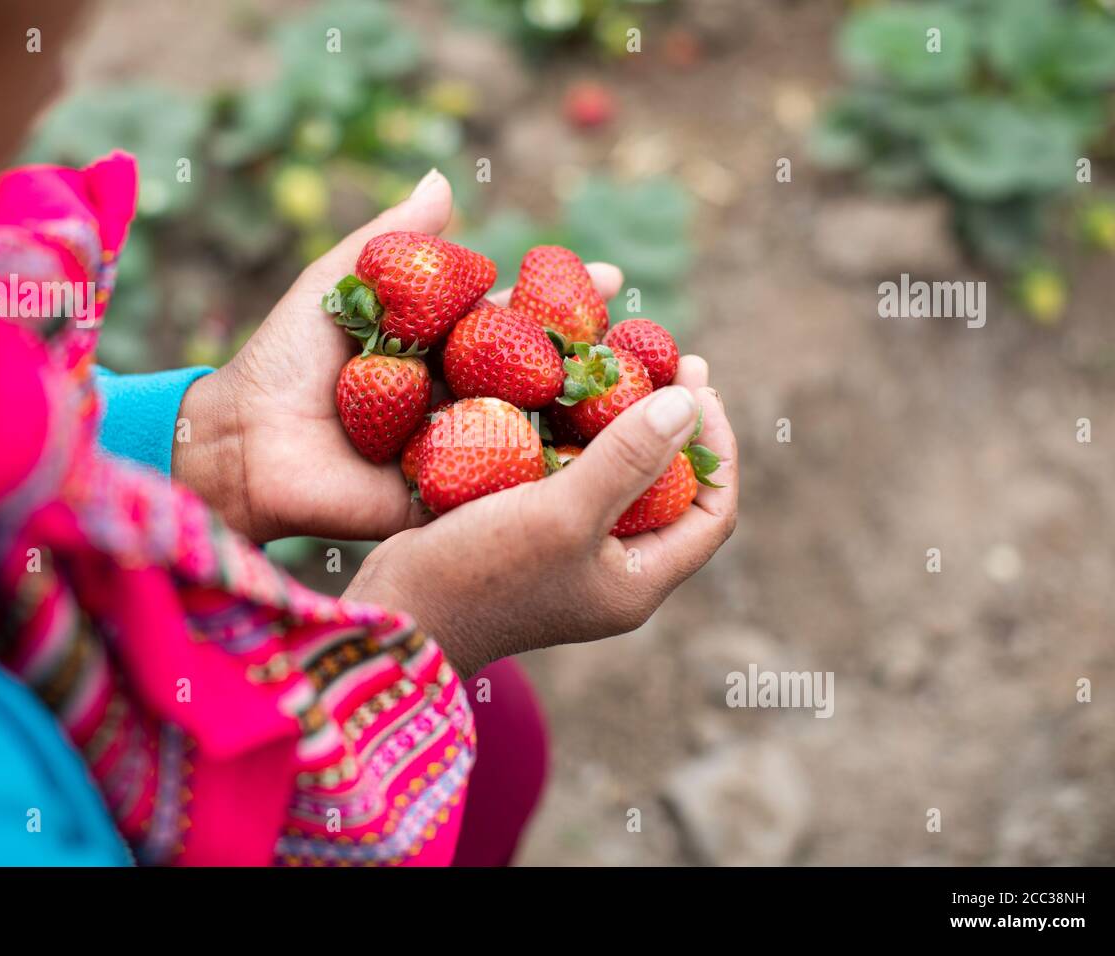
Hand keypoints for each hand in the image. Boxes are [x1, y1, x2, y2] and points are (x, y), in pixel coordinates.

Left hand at [173, 169, 623, 541]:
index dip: (564, 298)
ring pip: (535, 433)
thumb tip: (445, 178)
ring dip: (592, 421)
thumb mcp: (337, 285)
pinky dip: (551, 479)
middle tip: (656, 344)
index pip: (518, 318)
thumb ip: (394, 240)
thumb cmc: (283, 360)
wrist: (246, 444)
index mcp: (441, 350)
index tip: (613, 276)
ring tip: (650, 401)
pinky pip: (504, 490)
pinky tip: (608, 466)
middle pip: (540, 376)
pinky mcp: (449, 499)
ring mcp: (458, 451)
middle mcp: (459, 399)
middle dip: (596, 360)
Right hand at [342, 357, 738, 676]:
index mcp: (638, 579)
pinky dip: (573, 434)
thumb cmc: (480, 574)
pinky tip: (557, 391)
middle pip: (669, 489)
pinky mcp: (529, 534)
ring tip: (616, 363)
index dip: (717, 445)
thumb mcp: (562, 513)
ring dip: (621, 422)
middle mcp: (612, 569)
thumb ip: (628, 459)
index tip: (697, 383)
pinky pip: (569, 476)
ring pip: (617, 477)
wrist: (396, 615)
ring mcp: (570, 553)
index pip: (711, 511)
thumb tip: (689, 403)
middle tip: (665, 360)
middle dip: (672, 424)